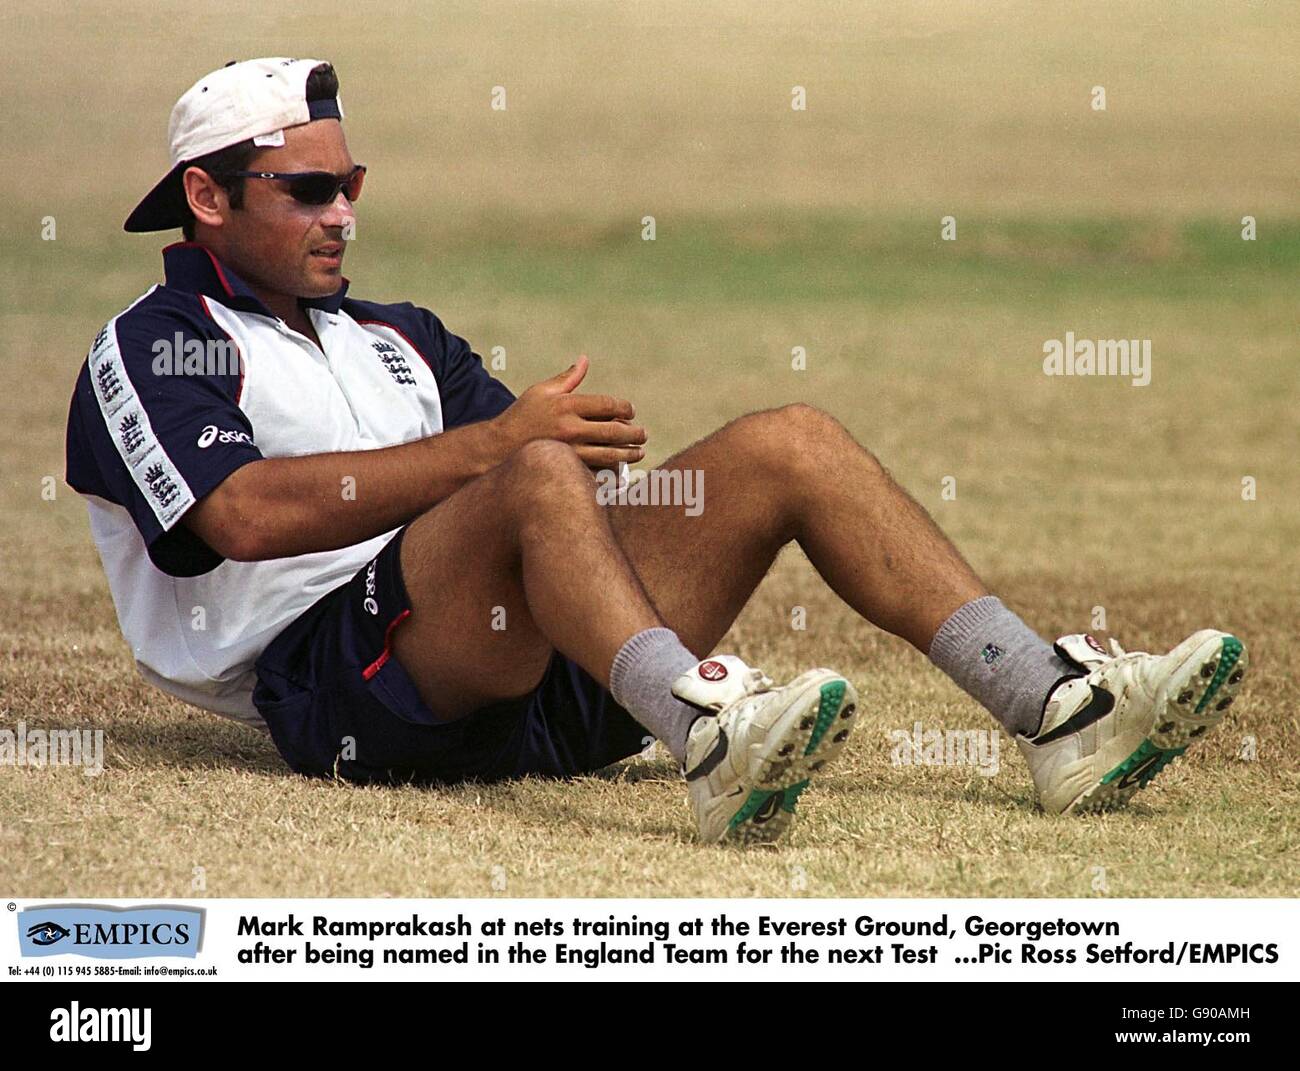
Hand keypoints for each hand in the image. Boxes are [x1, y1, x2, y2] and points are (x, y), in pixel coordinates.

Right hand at [496, 355, 646, 468]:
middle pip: (614, 431)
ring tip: (638, 453)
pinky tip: (621, 470)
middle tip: (643, 435)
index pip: (608, 405)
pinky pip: (597, 472)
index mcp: (567, 406)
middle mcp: (570, 429)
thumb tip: (585, 360)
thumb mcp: (541, 391)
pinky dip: (612, 472)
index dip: (625, 408)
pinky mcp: (566, 469)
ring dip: (628, 455)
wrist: (499, 447)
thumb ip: (568, 378)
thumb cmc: (522, 415)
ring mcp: (569, 452)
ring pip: (609, 455)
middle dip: (634, 433)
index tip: (630, 412)